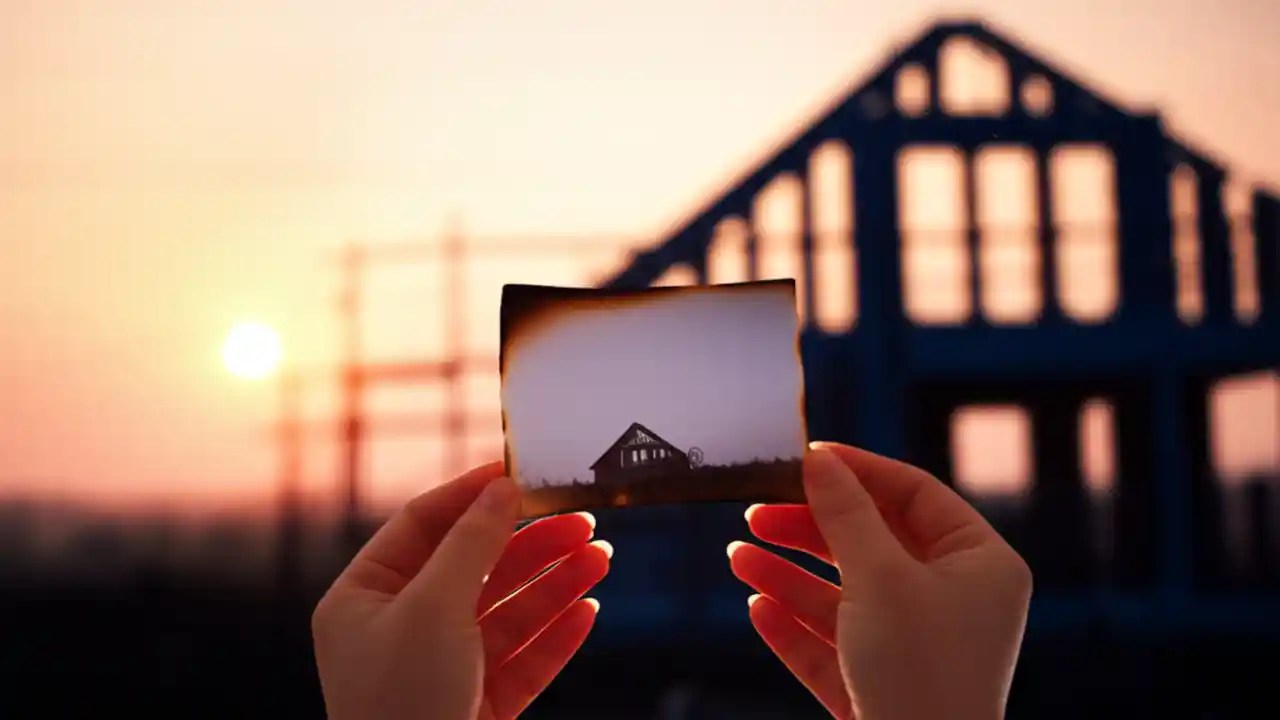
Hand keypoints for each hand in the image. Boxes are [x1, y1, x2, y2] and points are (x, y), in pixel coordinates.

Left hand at [312, 463, 611, 719]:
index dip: (471, 494)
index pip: (421, 525)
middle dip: (531, 543)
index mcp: (364, 598)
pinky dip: (557, 634)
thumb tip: (501, 488)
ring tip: (603, 556)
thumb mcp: (432, 607)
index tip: (520, 470)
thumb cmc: (400, 702)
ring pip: (507, 612)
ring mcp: (441, 669)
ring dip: (555, 583)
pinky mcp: (477, 705)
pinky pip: (522, 660)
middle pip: (475, 567)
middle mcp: (399, 628)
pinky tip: (590, 608)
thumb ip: (472, 543)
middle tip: (583, 519)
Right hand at [729, 443, 1031, 719]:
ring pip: (844, 595)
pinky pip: (833, 645)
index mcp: (980, 565)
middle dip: (809, 528)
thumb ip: (845, 514)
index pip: (915, 495)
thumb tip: (818, 459)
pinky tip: (757, 606)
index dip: (858, 471)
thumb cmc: (920, 673)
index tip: (804, 457)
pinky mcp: (881, 687)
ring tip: (737, 555)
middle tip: (756, 511)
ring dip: (789, 574)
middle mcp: (953, 602)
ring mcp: (916, 647)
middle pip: (872, 543)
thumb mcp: (880, 577)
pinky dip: (795, 624)